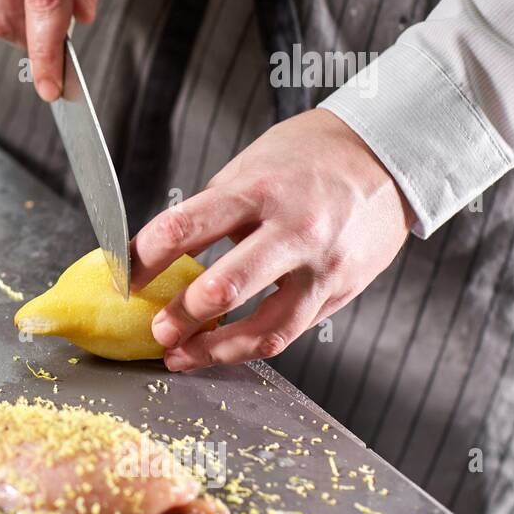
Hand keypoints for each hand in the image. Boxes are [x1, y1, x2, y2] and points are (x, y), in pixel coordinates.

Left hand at [129, 109, 415, 371]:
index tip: (126, 278)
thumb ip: (209, 212)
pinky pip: (289, 332)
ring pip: (263, 329)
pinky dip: (250, 346)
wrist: (387, 157)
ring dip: (214, 351)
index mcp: (258, 191)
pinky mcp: (340, 292)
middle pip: (225, 287)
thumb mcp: (249, 168)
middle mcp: (293, 231)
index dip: (145, 259)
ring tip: (180, 356)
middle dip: (181, 316)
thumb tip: (159, 254)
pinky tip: (224, 349)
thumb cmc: (307, 159)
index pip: (185, 228)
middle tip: (155, 329)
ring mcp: (321, 266)